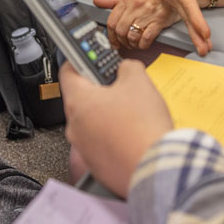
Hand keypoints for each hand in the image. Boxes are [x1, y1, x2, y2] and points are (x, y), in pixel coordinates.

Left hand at [60, 59, 173, 197]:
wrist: (156, 166)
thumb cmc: (143, 127)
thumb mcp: (139, 80)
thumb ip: (127, 66)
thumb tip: (124, 69)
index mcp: (78, 102)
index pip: (67, 71)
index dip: (81, 59)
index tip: (92, 56)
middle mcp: (74, 126)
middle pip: (81, 99)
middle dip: (101, 90)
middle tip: (120, 85)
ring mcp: (83, 148)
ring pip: (91, 122)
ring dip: (107, 114)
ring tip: (131, 112)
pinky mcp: (96, 165)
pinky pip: (101, 143)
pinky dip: (113, 136)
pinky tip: (132, 133)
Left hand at [95, 0, 179, 49]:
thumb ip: (113, 0)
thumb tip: (97, 1)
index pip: (112, 20)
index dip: (110, 35)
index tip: (112, 40)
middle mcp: (136, 6)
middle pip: (120, 30)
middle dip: (121, 40)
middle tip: (124, 43)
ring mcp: (148, 14)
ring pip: (132, 36)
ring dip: (132, 44)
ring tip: (134, 43)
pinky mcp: (159, 21)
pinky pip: (146, 38)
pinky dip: (142, 44)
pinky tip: (143, 43)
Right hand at [139, 0, 210, 53]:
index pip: (188, 4)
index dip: (196, 18)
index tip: (205, 31)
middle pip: (186, 19)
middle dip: (196, 34)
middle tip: (204, 49)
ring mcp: (174, 5)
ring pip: (185, 23)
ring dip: (195, 37)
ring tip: (204, 50)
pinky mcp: (175, 8)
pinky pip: (184, 22)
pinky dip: (192, 33)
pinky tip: (200, 41)